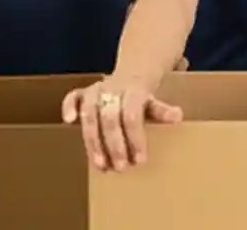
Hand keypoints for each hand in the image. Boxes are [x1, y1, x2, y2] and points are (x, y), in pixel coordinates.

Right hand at [61, 75, 182, 171]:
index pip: (131, 116)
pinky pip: (73, 96)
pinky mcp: (83, 93)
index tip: (139, 160)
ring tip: (99, 165)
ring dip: (93, 141)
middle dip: (114, 145)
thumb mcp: (154, 104)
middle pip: (109, 118)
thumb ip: (161, 111)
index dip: (135, 138)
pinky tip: (68, 121)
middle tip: (120, 168)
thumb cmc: (142, 100)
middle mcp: (112, 89)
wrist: (131, 77)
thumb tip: (178, 116)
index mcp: (134, 92)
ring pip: (90, 114)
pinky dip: (69, 106)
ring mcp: (96, 90)